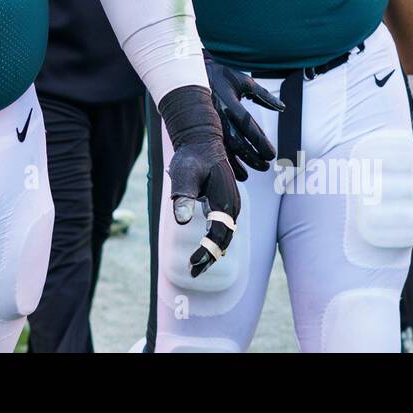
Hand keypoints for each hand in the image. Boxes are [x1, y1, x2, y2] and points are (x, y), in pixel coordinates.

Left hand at [158, 85, 240, 277]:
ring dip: (213, 251)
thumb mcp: (184, 175)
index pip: (218, 236)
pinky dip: (215, 240)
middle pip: (224, 240)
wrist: (201, 139)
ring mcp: (231, 205)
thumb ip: (183, 197)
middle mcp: (232, 206)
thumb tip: (181, 221)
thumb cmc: (191, 156)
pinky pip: (223, 227)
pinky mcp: (225, 202)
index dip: (206, 253)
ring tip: (197, 266)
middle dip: (210, 257)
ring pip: (225, 235)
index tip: (192, 265)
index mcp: (224, 202)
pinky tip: (205, 248)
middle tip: (193, 272)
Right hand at [204, 53, 280, 179]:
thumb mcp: (244, 81)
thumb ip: (264, 95)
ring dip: (237, 165)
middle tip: (266, 166)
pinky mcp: (202, 129)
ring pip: (224, 150)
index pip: (249, 127)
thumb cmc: (220, 75)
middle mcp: (219, 116)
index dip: (261, 143)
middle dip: (253, 157)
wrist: (188, 74)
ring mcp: (209, 124)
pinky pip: (214, 149)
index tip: (272, 154)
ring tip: (249, 174)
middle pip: (238, 143)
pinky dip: (224, 162)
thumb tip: (283, 108)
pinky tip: (231, 171)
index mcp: (230, 103)